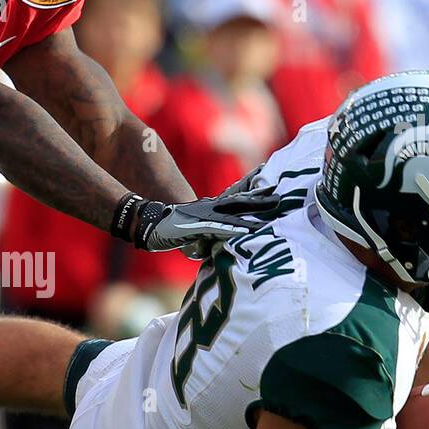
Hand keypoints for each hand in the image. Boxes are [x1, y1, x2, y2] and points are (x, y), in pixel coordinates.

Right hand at [132, 183, 283, 253]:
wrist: (148, 226)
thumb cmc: (169, 230)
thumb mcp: (191, 234)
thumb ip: (203, 239)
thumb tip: (206, 249)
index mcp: (209, 208)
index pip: (234, 196)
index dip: (251, 188)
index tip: (268, 179)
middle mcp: (208, 208)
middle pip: (239, 201)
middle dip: (259, 197)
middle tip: (280, 193)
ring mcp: (203, 217)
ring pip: (233, 212)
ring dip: (254, 211)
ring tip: (273, 206)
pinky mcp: (197, 227)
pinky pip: (218, 228)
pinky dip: (233, 229)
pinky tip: (248, 231)